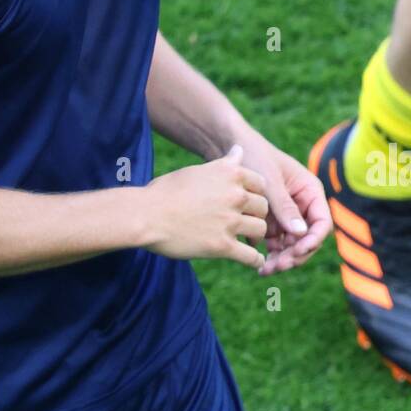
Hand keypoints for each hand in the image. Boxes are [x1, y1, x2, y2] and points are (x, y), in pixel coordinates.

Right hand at [143, 144, 268, 269]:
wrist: (146, 215)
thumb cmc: (167, 190)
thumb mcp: (197, 170)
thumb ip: (224, 164)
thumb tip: (239, 149)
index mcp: (230, 173)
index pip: (261, 184)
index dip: (255, 195)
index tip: (248, 203)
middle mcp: (235, 195)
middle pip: (263, 207)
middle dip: (256, 215)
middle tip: (246, 222)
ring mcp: (230, 221)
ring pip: (260, 230)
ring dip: (255, 236)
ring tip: (247, 240)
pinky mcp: (223, 246)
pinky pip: (251, 256)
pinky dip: (254, 260)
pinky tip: (252, 261)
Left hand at [229, 128, 330, 275]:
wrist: (228, 146)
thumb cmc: (253, 155)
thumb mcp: (269, 180)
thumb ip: (284, 206)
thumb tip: (300, 233)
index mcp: (310, 191)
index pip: (322, 223)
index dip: (313, 240)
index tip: (297, 251)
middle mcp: (302, 205)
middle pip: (307, 239)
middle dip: (295, 255)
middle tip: (276, 266)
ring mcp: (287, 214)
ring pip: (292, 245)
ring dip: (281, 259)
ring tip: (264, 268)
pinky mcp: (272, 221)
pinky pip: (276, 243)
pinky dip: (269, 253)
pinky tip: (256, 262)